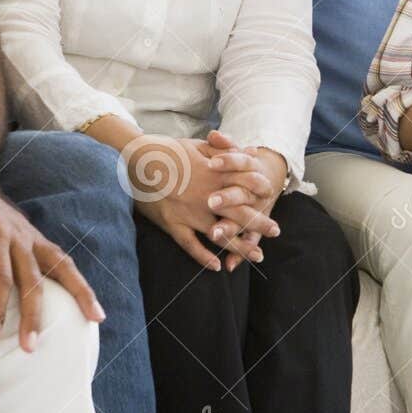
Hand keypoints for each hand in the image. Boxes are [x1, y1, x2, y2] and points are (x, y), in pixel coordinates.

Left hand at [0, 168, 104, 352]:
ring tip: (96, 319)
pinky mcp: (37, 239)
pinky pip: (62, 260)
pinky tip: (87, 302)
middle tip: (30, 348)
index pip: (1, 276)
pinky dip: (77, 281)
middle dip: (33, 315)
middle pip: (33, 279)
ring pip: (62, 265)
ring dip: (80, 292)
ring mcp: (32, 236)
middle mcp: (19, 236)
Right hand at [122, 135, 277, 271]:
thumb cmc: (167, 149)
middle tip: (275, 231)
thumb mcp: (198, 145)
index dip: (260, 191)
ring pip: (219, 233)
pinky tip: (216, 267)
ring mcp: (189, 212)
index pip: (244, 185)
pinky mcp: (172, 223)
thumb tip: (252, 151)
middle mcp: (205, 195)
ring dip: (240, 246)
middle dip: (259, 223)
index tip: (272, 197)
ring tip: (257, 255)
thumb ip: (226, 151)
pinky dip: (203, 257)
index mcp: (213, 174)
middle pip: (239, 213)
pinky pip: (190, 244)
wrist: (136, 158)